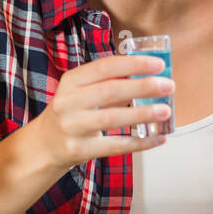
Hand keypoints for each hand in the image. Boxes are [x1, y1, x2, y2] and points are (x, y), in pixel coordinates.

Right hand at [29, 55, 171, 169]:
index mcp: (71, 81)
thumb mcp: (81, 93)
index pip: (104, 67)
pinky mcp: (78, 150)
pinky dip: (139, 143)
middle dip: (142, 86)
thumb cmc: (71, 113)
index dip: (133, 64)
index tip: (158, 63)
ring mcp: (72, 127)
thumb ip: (110, 84)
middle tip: (168, 85)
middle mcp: (68, 102)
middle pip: (109, 90)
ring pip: (111, 119)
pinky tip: (158, 138)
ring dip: (142, 114)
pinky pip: (114, 146)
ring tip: (165, 110)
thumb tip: (150, 77)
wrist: (44, 145)